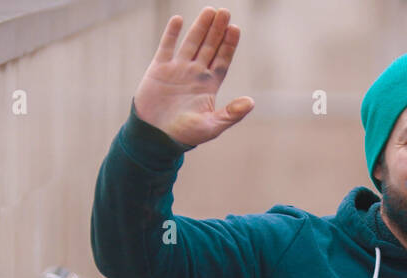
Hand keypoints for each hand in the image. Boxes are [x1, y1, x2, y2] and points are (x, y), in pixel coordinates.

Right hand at [134, 7, 253, 147]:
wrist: (155, 136)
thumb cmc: (185, 134)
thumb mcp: (211, 126)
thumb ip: (231, 113)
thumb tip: (251, 103)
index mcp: (209, 86)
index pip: (222, 60)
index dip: (229, 45)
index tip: (235, 28)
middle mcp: (195, 74)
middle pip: (209, 47)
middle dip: (217, 30)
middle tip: (225, 12)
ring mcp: (177, 69)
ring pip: (191, 43)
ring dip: (200, 27)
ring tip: (209, 11)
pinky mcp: (159, 69)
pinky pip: (166, 47)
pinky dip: (171, 34)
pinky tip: (178, 20)